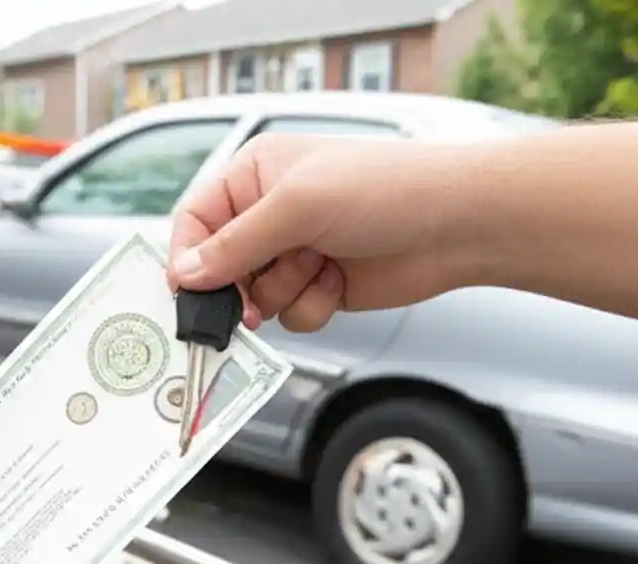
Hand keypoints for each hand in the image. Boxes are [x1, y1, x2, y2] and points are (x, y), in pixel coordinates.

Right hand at [167, 133, 468, 332]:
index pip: (195, 220)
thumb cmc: (385, 189)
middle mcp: (270, 213)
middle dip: (240, 285)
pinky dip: (311, 306)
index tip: (190, 289)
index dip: (188, 256)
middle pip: (220, 267)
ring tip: (319, 266)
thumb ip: (235, 244)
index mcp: (254, 175)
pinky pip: (290, 315)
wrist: (454, 225)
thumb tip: (184, 272)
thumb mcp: (297, 207)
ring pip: (255, 298)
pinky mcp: (320, 286)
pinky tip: (338, 282)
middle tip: (252, 300)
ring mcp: (296, 252)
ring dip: (284, 292)